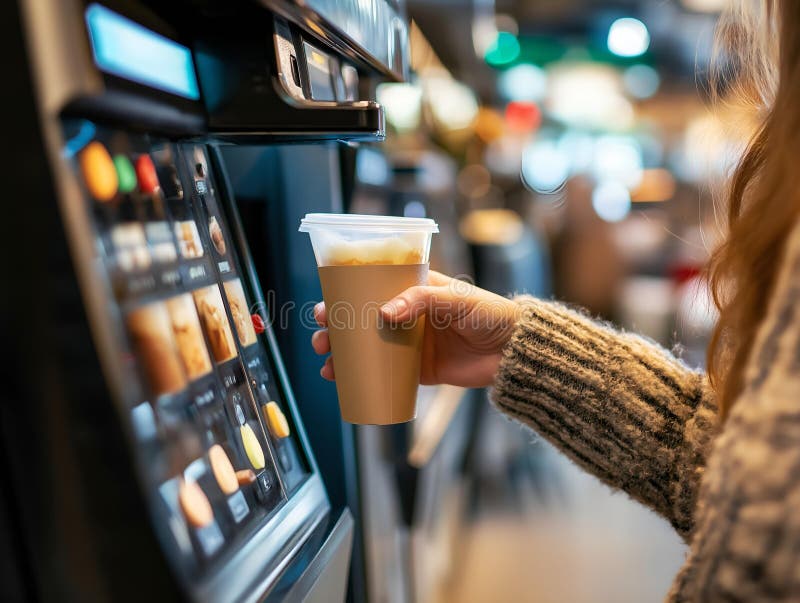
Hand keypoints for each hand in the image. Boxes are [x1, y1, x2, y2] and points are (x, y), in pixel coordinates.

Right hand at [311, 270, 523, 387]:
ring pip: (369, 349)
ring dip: (344, 355)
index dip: (345, 297)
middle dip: (337, 330)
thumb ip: (419, 301)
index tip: (324, 307)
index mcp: (414, 291)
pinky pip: (386, 373)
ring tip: (327, 363)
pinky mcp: (419, 370)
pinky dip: (364, 377)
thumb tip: (383, 314)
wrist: (514, 352)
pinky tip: (345, 381)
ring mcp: (411, 344)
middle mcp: (408, 316)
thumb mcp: (454, 298)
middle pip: (363, 321)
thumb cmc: (488, 314)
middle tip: (320, 338)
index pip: (372, 289)